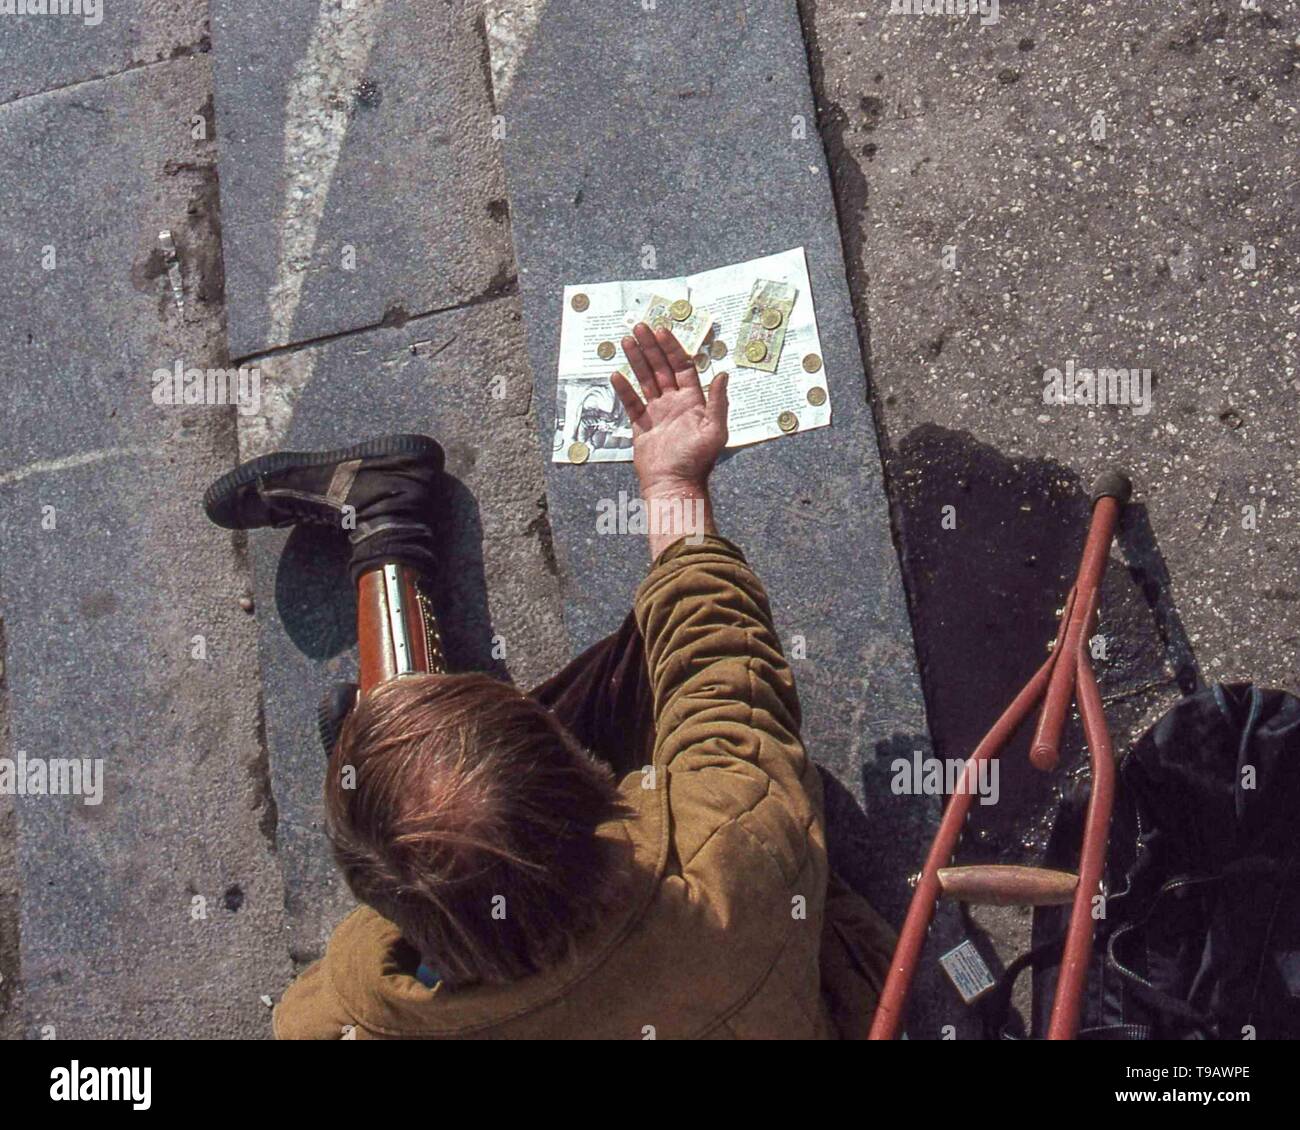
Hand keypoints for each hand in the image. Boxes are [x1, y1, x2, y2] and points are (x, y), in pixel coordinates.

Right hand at [610, 323, 729, 495]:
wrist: (673, 484)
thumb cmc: (697, 461)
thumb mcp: (714, 430)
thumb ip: (718, 402)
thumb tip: (724, 374)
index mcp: (693, 401)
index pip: (682, 366)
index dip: (672, 347)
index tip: (662, 330)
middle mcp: (674, 403)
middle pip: (661, 368)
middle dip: (650, 346)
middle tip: (639, 326)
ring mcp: (657, 413)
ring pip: (645, 380)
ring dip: (636, 360)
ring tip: (626, 340)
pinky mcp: (641, 425)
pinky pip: (631, 403)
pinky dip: (624, 389)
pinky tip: (616, 374)